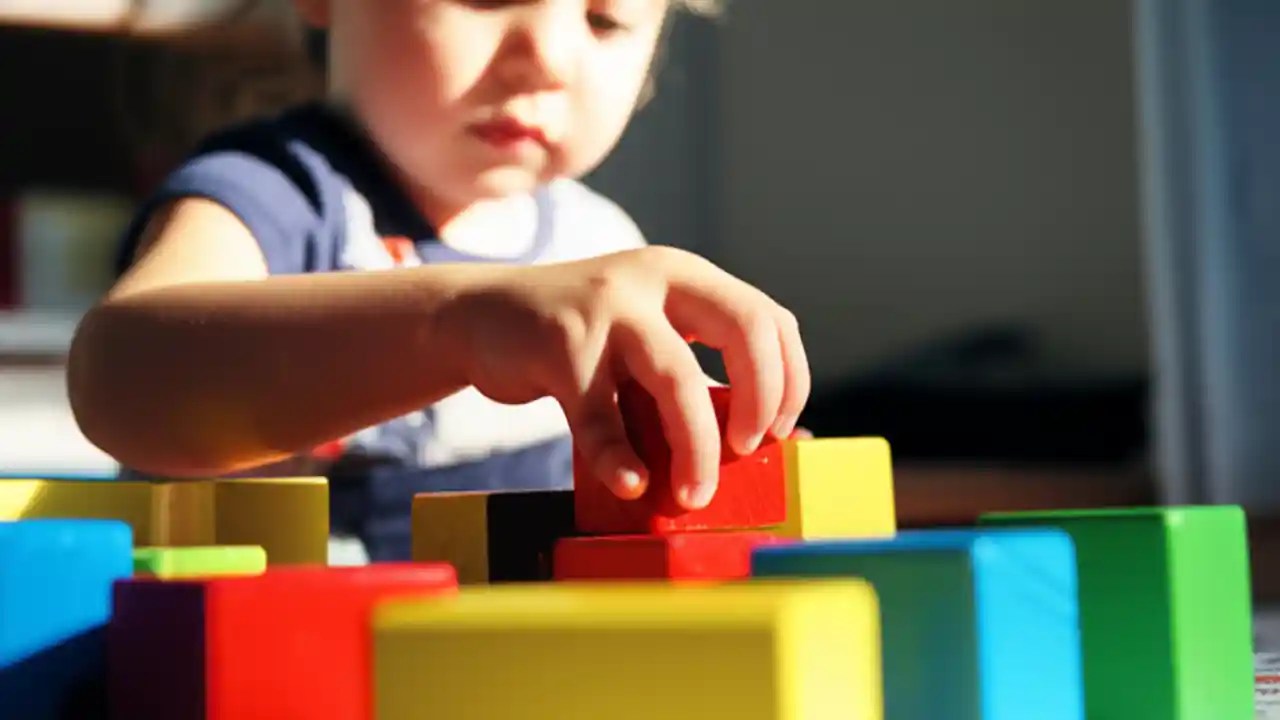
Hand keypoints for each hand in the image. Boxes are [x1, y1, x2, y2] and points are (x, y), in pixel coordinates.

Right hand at [438, 246, 810, 509]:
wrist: (477, 316)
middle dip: (762, 399)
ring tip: (693, 492)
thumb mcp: (642, 341)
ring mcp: (606, 309)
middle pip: (743, 329)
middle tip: (748, 451)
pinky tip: (631, 483)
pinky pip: (602, 415)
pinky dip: (619, 458)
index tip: (776, 432)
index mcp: (684, 276)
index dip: (788, 379)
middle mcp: (652, 279)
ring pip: (678, 378)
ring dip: (698, 446)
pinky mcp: (560, 346)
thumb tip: (778, 440)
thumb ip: (695, 376)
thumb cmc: (576, 341)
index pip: (768, 318)